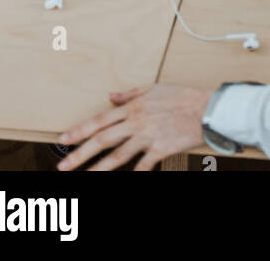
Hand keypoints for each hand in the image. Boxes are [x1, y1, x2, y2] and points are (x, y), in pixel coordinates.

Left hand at [56, 83, 210, 171]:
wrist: (206, 108)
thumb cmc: (182, 97)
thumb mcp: (154, 88)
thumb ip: (130, 93)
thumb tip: (110, 96)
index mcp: (133, 107)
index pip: (100, 119)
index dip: (80, 130)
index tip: (64, 138)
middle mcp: (136, 122)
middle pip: (103, 139)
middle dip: (80, 153)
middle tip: (63, 164)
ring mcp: (148, 136)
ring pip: (118, 155)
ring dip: (98, 169)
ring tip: (84, 178)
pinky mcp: (160, 149)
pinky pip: (143, 166)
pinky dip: (134, 176)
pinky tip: (126, 182)